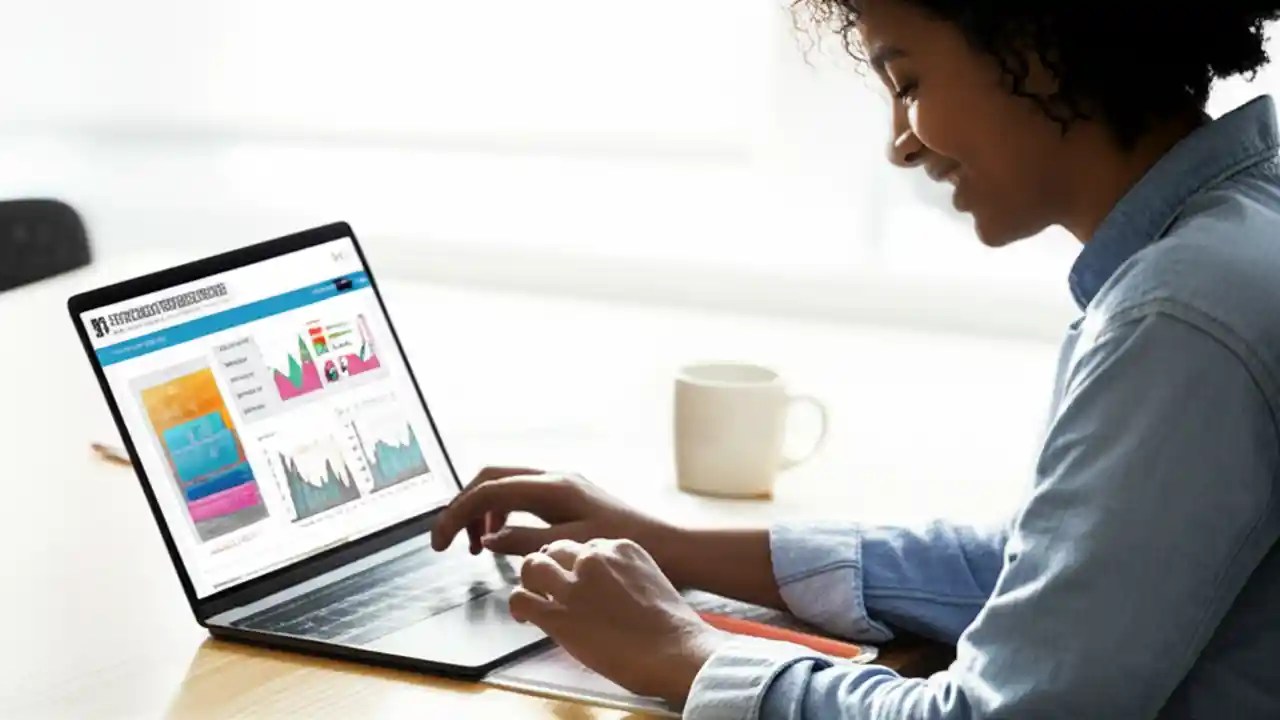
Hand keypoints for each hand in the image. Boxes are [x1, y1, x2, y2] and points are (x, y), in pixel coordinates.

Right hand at [430, 466, 676, 562]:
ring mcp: (561, 484)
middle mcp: (555, 478)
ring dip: (482, 511)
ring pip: (504, 485)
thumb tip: (489, 539)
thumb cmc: (628, 546)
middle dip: (463, 507)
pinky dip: (503, 514)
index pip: (488, 491)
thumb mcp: (571, 548)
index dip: (457, 515)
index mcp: (553, 486)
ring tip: (477, 548)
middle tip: (448, 543)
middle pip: (490, 478)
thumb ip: (525, 542)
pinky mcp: (567, 496)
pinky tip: (503, 540)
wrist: (670, 546)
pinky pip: (522, 497)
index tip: (439, 543)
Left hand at [512, 538, 728, 704]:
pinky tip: (524, 617)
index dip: (576, 564)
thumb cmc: (672, 628)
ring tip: (533, 597)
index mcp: (621, 547)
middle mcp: (594, 557)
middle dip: (552, 567)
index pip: (584, 546)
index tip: (576, 578)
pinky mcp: (557, 613)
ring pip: (532, 565)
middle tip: (551, 587)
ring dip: (530, 581)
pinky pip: (521, 598)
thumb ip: (624, 576)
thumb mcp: (651, 582)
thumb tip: (606, 591)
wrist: (675, 651)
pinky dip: (518, 606)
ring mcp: (574, 583)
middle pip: (556, 549)